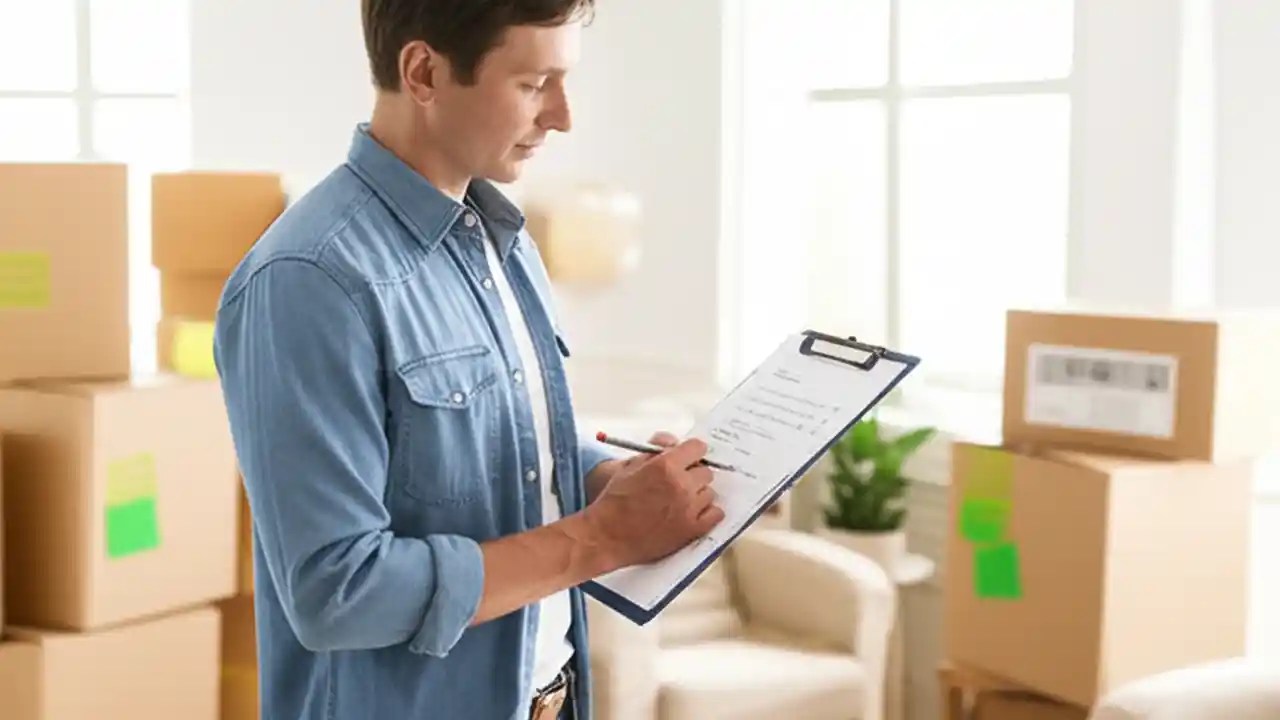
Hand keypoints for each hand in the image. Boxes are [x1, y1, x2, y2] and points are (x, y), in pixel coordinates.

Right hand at [583, 438, 725, 569]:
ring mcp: (689, 509)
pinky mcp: (692, 530)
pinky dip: (707, 513)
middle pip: (706, 472)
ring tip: (680, 502)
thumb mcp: (629, 466)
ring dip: (698, 495)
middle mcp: (682, 485)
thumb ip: (654, 452)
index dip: (691, 452)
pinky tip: (692, 514)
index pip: (698, 447)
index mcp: (665, 466)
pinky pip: (715, 514)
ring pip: (710, 493)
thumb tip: (672, 445)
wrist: (606, 536)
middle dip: (693, 474)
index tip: (688, 458)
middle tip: (679, 482)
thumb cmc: (614, 501)